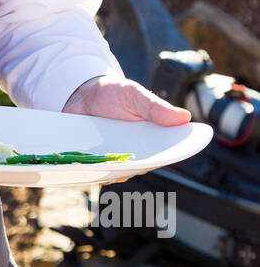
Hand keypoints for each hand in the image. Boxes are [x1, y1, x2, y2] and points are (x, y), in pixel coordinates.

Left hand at [61, 73, 190, 181]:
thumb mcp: (134, 94)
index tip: (170, 153)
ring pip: (123, 173)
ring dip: (119, 171)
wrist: (81, 95)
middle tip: (135, 159)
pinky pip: (102, 173)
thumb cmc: (113, 93)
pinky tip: (98, 169)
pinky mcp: (98, 161)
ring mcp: (117, 157)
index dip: (170, 155)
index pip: (166, 152)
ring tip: (114, 164)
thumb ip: (155, 107)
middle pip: (144, 165)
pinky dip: (101, 173)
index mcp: (153, 136)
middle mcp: (137, 151)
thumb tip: (185, 117)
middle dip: (141, 164)